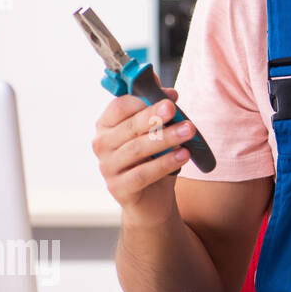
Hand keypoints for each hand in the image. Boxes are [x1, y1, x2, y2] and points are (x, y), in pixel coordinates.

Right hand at [91, 82, 194, 223]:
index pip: (119, 107)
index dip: (142, 100)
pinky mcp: (118, 188)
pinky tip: (184, 155)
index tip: (168, 97)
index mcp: (107, 125)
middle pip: (128, 127)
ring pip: (137, 149)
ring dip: (165, 138)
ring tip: (188, 131)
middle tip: (174, 109)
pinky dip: (165, 163)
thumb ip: (159, 111)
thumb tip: (169, 92)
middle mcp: (102, 145)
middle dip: (153, 117)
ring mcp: (107, 168)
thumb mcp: (156, 132)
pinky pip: (142, 174)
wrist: (152, 200)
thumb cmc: (153, 158)